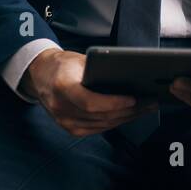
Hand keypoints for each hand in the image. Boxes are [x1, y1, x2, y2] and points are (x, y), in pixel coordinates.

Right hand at [21, 48, 157, 136]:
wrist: (41, 75)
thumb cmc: (64, 64)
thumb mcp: (80, 60)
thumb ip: (99, 71)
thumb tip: (131, 79)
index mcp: (62, 86)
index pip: (90, 102)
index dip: (113, 103)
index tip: (133, 99)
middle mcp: (61, 107)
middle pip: (100, 116)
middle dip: (128, 111)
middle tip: (149, 103)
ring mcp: (64, 121)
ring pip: (101, 125)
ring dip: (126, 118)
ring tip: (145, 109)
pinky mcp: (69, 129)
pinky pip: (97, 129)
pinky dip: (115, 122)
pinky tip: (129, 115)